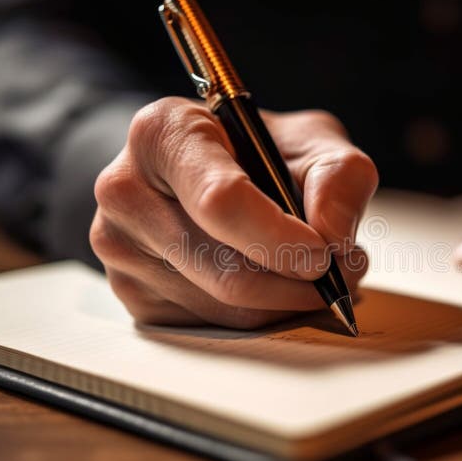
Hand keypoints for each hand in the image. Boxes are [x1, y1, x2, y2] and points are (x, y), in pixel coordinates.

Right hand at [90, 98, 376, 327]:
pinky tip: (272, 285)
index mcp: (163, 133)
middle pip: (225, 269)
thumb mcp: (310, 141)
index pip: (221, 201)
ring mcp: (120, 247)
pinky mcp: (131, 293)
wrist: (202, 170)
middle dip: (296, 283)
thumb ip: (338, 178)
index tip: (323, 255)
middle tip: (341, 274)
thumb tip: (333, 238)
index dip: (280, 238)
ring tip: (312, 275)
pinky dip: (257, 316)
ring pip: (223, 308)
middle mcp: (127, 190)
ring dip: (285, 304)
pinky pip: (208, 327)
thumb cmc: (255, 151)